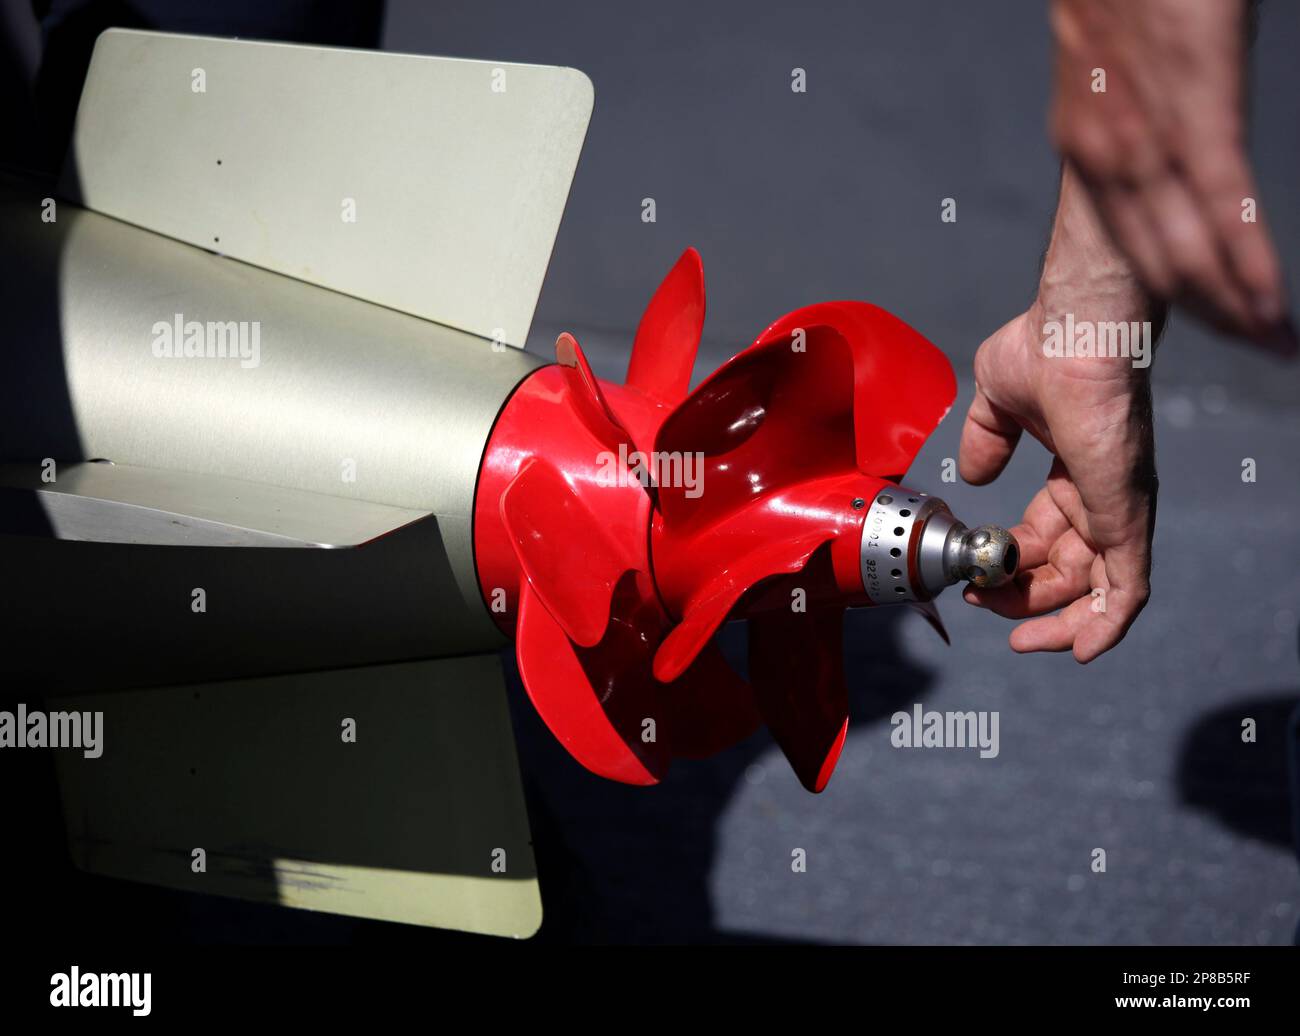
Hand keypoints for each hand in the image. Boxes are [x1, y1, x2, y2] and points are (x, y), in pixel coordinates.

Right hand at [959, 169, 1158, 662]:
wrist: (1074, 332)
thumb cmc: (1041, 349)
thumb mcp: (996, 406)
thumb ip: (985, 443)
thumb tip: (972, 474)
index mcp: (1073, 474)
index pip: (1045, 539)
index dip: (1009, 565)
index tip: (973, 578)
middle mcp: (1101, 497)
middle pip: (1070, 574)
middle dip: (1024, 600)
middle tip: (985, 606)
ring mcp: (1118, 510)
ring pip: (1099, 591)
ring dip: (1059, 624)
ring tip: (1018, 637)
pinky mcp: (1127, 518)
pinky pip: (1129, 589)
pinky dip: (1108, 625)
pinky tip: (1082, 650)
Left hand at [1049, 0, 1294, 352]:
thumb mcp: (1116, 65)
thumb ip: (1142, 111)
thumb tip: (1170, 135)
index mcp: (1089, 139)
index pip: (1131, 241)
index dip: (1174, 293)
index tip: (1210, 327)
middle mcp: (1108, 150)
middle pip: (1158, 258)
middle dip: (1210, 314)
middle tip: (1257, 350)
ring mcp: (1147, 132)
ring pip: (1187, 245)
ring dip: (1232, 304)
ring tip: (1270, 341)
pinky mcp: (1192, 103)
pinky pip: (1219, 199)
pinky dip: (1244, 257)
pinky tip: (1264, 298)